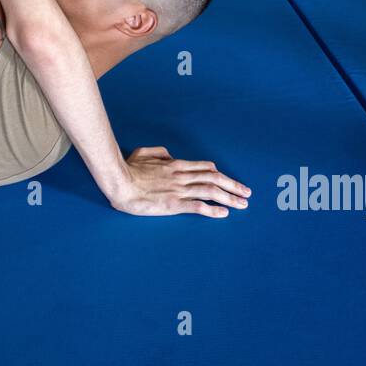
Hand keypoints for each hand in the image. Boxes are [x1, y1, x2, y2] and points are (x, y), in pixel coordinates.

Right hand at [111, 147, 249, 217]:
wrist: (119, 182)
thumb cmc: (128, 169)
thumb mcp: (143, 153)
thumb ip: (159, 152)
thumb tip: (170, 155)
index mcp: (175, 165)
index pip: (204, 167)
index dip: (221, 174)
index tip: (230, 180)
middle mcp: (181, 176)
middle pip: (214, 179)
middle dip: (233, 185)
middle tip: (247, 193)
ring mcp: (178, 190)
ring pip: (211, 191)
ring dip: (230, 198)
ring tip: (243, 204)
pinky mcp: (173, 204)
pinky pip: (198, 206)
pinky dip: (213, 210)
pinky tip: (224, 213)